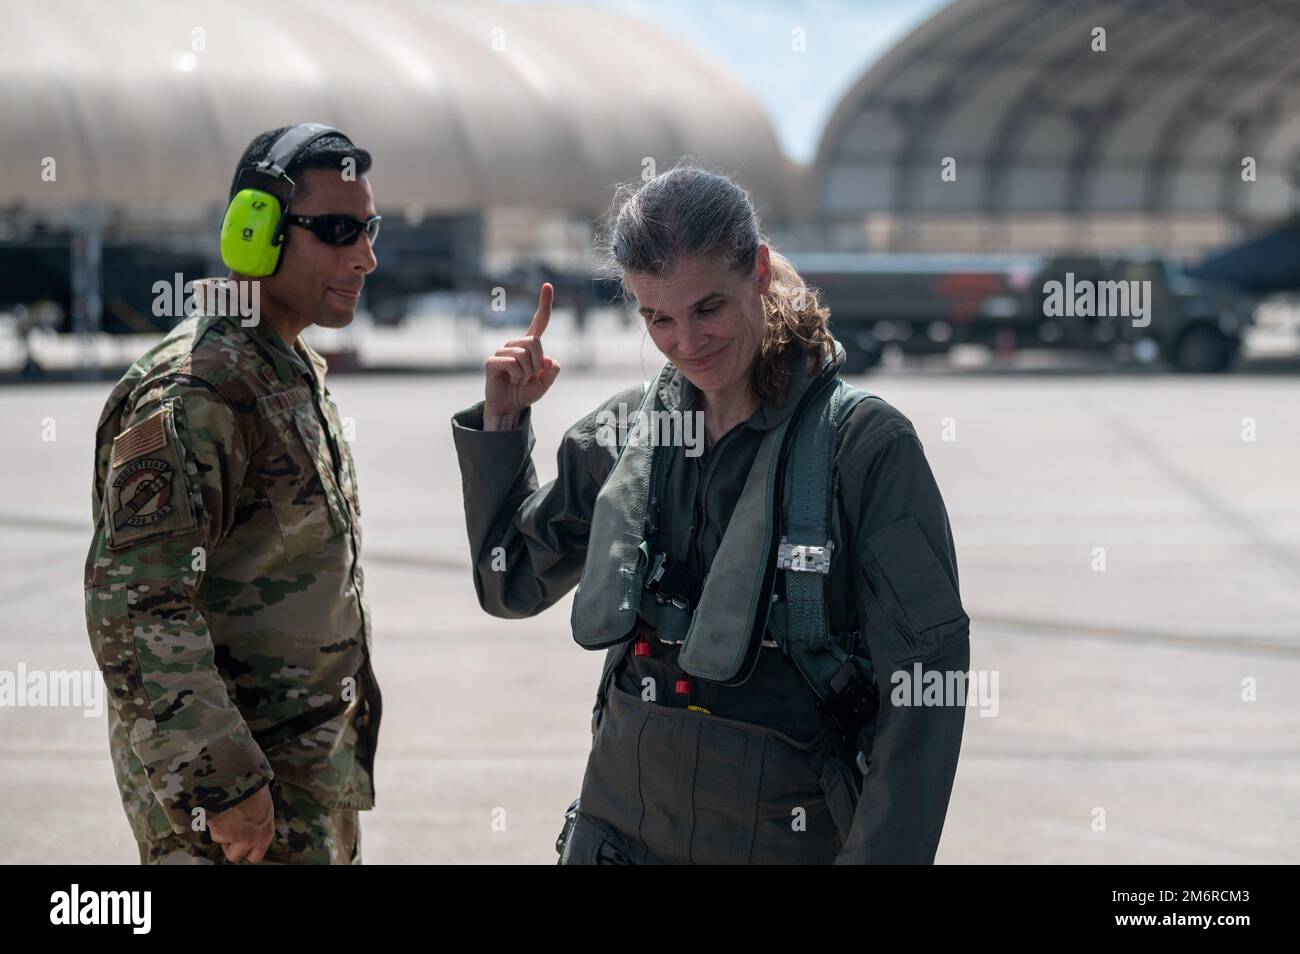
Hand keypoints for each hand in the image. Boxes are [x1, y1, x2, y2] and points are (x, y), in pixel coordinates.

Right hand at [208, 783, 274, 863]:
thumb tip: (249, 823)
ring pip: (223, 846)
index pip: (256, 856)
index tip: (240, 841)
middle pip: (236, 856)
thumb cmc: (253, 787)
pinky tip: (220, 810)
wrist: (241, 779)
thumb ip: (256, 822)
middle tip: (228, 831)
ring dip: (221, 836)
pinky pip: (213, 833)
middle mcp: (253, 840)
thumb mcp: (262, 807)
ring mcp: (237, 839)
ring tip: (225, 816)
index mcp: (266, 833)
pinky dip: (214, 824)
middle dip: (230, 847)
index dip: (246, 849)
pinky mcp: (222, 834)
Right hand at [483, 283, 561, 427]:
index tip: (548, 285)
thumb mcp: (545, 382)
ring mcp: (502, 351)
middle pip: (534, 341)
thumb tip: (547, 359)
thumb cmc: (525, 393)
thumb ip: (552, 370)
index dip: (544, 304)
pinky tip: (512, 380)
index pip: (539, 322)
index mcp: (529, 346)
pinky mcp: (492, 361)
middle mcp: (515, 344)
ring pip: (524, 353)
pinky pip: (512, 362)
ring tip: (520, 380)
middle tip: (531, 376)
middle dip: (538, 363)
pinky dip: (518, 375)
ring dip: (527, 372)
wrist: (509, 408)